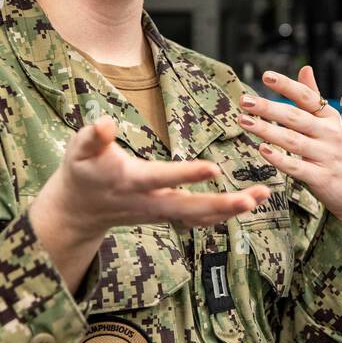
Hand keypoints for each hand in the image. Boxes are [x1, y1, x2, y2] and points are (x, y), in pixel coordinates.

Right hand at [37, 115, 269, 242]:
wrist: (79, 210)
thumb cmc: (82, 172)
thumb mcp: (78, 150)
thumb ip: (92, 137)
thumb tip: (104, 123)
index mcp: (130, 182)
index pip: (161, 178)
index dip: (185, 175)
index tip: (213, 169)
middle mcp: (150, 202)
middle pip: (190, 208)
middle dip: (222, 204)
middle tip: (252, 199)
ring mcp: (161, 213)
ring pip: (200, 217)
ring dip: (232, 209)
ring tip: (263, 196)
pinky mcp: (168, 216)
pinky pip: (200, 219)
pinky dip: (224, 214)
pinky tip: (249, 203)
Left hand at [236, 66, 341, 239]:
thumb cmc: (340, 155)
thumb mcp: (333, 124)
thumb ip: (315, 98)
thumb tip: (304, 69)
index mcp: (331, 118)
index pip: (308, 97)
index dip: (287, 86)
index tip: (266, 76)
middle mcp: (330, 134)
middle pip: (295, 117)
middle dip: (268, 108)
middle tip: (245, 101)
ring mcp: (327, 156)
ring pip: (292, 140)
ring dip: (267, 130)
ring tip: (245, 122)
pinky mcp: (322, 178)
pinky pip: (297, 167)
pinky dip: (280, 159)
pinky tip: (262, 150)